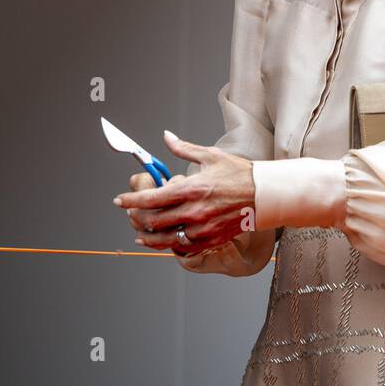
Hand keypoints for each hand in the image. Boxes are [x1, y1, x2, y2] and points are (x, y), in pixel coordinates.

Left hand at [114, 131, 256, 254]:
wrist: (264, 195)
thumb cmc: (239, 174)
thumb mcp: (210, 155)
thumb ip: (183, 149)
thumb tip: (166, 137)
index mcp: (192, 188)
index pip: (151, 198)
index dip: (131, 200)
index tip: (120, 200)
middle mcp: (194, 211)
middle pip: (153, 221)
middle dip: (136, 217)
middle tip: (130, 213)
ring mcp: (202, 228)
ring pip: (164, 239)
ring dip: (148, 236)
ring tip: (140, 232)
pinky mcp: (210, 240)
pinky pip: (182, 247)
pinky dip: (169, 244)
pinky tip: (163, 239)